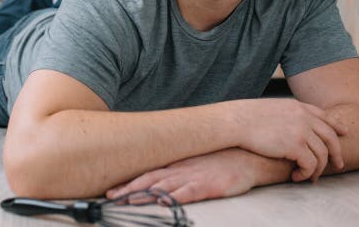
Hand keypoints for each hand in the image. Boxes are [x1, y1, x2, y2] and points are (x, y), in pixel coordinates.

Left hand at [106, 148, 263, 203]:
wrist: (248, 156)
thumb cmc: (220, 161)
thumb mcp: (194, 163)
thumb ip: (176, 171)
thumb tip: (157, 181)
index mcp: (176, 166)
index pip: (147, 175)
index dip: (128, 183)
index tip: (110, 191)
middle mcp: (181, 171)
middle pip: (150, 180)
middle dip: (129, 189)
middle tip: (110, 197)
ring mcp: (194, 177)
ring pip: (165, 187)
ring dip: (145, 194)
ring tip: (128, 200)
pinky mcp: (209, 186)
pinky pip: (190, 192)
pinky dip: (176, 197)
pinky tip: (165, 202)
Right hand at [236, 98, 347, 182]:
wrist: (236, 121)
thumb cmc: (245, 117)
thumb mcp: (271, 108)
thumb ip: (286, 115)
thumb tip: (289, 127)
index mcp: (298, 107)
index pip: (324, 116)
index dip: (336, 126)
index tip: (344, 132)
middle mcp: (304, 117)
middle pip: (331, 137)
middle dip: (337, 153)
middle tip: (338, 165)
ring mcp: (302, 131)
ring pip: (322, 155)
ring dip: (318, 169)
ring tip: (309, 177)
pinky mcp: (296, 146)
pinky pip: (311, 164)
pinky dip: (306, 174)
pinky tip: (296, 177)